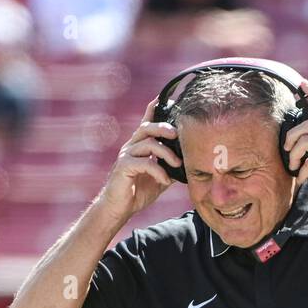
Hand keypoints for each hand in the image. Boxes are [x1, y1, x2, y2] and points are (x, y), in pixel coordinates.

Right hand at [97, 100, 178, 219]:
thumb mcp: (159, 178)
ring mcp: (126, 156)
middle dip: (164, 127)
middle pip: (147, 128)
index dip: (155, 109)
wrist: (118, 208)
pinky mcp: (124, 167)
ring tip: (177, 165)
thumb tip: (188, 164)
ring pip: (148, 143)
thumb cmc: (137, 192)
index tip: (167, 98)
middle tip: (178, 134)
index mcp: (140, 146)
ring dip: (166, 153)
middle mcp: (132, 147)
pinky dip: (158, 171)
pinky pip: (144, 163)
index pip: (147, 123)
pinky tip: (165, 180)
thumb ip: (170, 168)